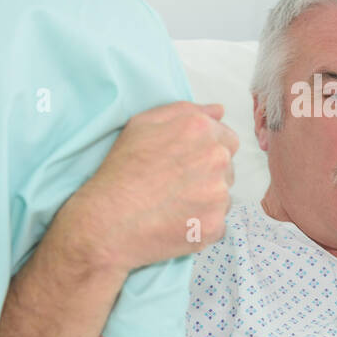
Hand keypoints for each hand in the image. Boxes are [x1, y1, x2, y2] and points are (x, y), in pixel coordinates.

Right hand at [67, 101, 237, 273]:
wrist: (108, 221)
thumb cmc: (121, 170)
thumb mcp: (142, 124)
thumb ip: (185, 111)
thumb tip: (219, 111)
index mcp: (201, 130)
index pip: (228, 139)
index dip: (207, 151)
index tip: (188, 163)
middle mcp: (216, 159)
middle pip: (228, 168)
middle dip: (209, 174)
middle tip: (176, 185)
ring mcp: (218, 194)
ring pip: (223, 196)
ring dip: (207, 200)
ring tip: (174, 204)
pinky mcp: (215, 225)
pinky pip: (217, 224)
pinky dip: (201, 225)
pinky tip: (177, 223)